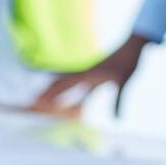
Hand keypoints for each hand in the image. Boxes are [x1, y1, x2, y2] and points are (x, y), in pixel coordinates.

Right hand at [32, 33, 147, 114]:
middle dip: (47, 93)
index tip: (38, 100)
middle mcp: (85, 73)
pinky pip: (77, 84)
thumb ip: (118, 100)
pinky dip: (68, 88)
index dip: (51, 94)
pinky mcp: (95, 74)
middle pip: (61, 84)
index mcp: (89, 74)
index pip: (64, 85)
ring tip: (42, 97)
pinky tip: (67, 95)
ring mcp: (89, 73)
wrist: (133, 45)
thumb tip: (117, 119)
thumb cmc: (128, 61)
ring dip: (55, 90)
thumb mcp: (124, 81)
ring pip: (67, 83)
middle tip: (32, 101)